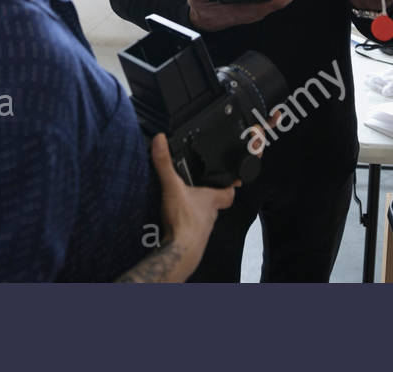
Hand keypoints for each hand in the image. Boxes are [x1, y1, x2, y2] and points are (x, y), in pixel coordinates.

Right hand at [151, 133, 236, 277]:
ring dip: (195, 209)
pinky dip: (185, 222)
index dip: (231, 184)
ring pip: (203, 216)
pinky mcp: (192, 239)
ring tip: (182, 201)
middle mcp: (210, 214)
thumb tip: (160, 140)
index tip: (232, 178)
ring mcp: (202, 228)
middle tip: (198, 185)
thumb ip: (165, 163)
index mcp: (211, 199)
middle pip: (215, 203)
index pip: (229, 191)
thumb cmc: (184, 221)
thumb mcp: (172, 186)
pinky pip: (191, 228)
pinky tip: (174, 219)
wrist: (180, 252)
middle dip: (208, 195)